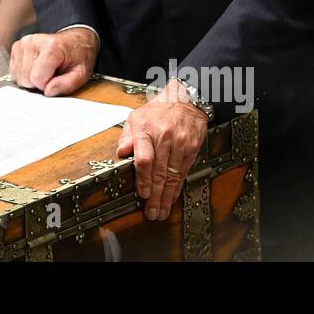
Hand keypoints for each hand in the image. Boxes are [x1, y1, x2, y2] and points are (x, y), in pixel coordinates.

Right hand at [9, 26, 98, 96]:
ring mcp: (23, 44)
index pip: (37, 78)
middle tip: (51, 75)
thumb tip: (48, 91)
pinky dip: (25, 74)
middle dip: (39, 83)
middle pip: (26, 79)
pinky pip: (14, 72)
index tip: (56, 79)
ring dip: (31, 79)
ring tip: (44, 71)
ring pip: (19, 77)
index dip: (47, 86)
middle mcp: (33, 42)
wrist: (73, 41)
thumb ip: (66, 84)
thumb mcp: (81, 73)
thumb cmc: (77, 57)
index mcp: (51, 47)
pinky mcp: (16, 47)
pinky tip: (35, 69)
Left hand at [116, 79, 208, 220]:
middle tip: (151, 212)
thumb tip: (121, 153)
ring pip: (172, 175)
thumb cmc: (158, 111)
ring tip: (161, 211)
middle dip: (155, 195)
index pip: (145, 158)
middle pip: (159, 172)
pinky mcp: (191, 148)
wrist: (185, 101)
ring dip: (167, 197)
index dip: (143, 179)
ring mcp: (180, 143)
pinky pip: (184, 172)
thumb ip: (127, 136)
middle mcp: (164, 137)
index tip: (143, 193)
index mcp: (146, 129)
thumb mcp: (136, 117)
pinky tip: (172, 198)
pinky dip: (177, 188)